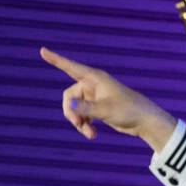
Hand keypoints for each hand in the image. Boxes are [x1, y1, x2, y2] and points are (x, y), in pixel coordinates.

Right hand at [40, 47, 175, 149]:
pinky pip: (81, 116)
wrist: (144, 121)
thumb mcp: (105, 109)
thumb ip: (85, 107)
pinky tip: (93, 135)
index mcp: (95, 78)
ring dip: (78, 123)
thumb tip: (67, 105)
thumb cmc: (128, 110)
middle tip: (77, 125)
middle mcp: (92, 85)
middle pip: (68, 96)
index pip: (71, 67)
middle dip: (70, 113)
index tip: (42, 50)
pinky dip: (84, 126)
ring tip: (89, 134)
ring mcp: (93, 97)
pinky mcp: (96, 108)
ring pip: (74, 109)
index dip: (56, 59)